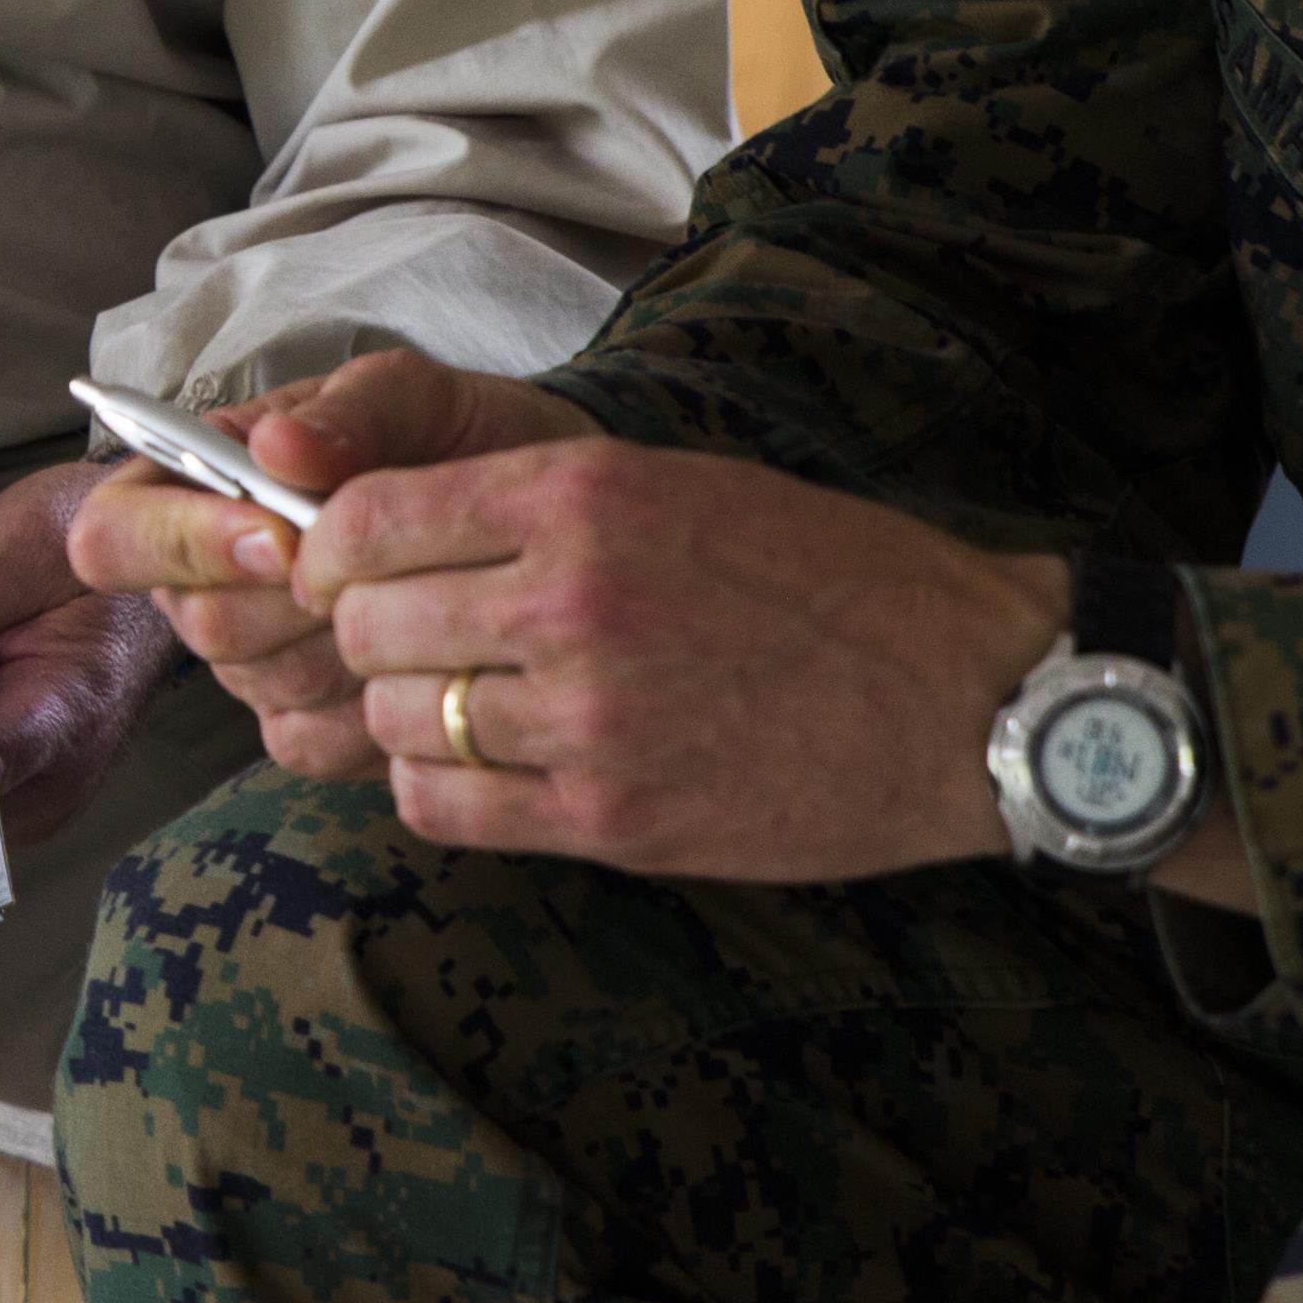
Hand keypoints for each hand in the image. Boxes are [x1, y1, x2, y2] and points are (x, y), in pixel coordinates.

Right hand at [61, 355, 590, 740]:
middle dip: (303, 595)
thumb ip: (350, 409)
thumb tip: (276, 447)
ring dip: (354, 644)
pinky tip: (426, 656)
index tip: (281, 532)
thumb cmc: (460, 445)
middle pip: (198, 621)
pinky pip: (309, 742)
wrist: (541, 519)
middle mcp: (203, 580)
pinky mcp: (301, 727)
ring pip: (262, 685)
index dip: (182, 542)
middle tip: (389, 560)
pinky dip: (375, 705)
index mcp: (195, 484)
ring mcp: (249, 662)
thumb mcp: (418, 396)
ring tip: (420, 593)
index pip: (112, 535)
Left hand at [290, 431, 1067, 877]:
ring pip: (396, 720)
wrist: (970, 696)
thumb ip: (536, 507)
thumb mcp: (681, 484)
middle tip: (409, 639)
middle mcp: (569, 603)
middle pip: (365, 623)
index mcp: (583, 497)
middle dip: (366, 632)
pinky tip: (488, 768)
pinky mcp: (610, 818)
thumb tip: (388, 530)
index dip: (331, 547)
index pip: (366, 519)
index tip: (344, 565)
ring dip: (407, 714)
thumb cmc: (834, 576)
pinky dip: (440, 789)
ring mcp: (587, 720)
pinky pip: (446, 808)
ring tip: (464, 704)